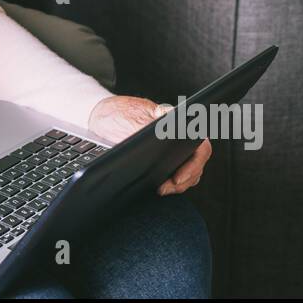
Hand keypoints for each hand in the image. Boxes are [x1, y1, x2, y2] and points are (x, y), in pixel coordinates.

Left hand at [86, 95, 211, 195]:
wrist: (103, 117)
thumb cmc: (120, 112)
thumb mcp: (133, 115)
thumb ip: (149, 122)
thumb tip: (161, 129)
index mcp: (178, 123)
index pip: (200, 147)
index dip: (194, 165)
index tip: (177, 177)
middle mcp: (179, 137)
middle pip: (196, 164)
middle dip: (184, 180)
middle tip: (165, 188)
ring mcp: (173, 150)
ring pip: (188, 173)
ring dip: (178, 185)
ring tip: (161, 189)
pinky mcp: (163, 161)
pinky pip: (175, 177)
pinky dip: (171, 185)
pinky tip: (159, 188)